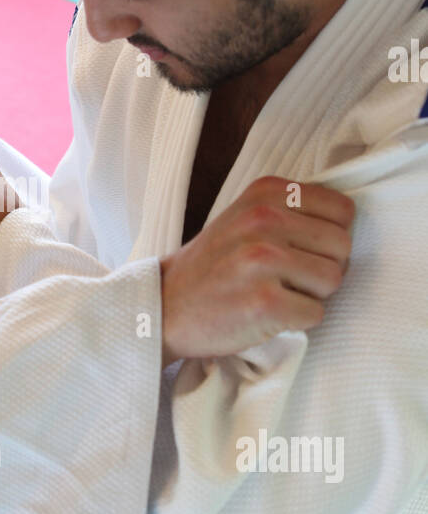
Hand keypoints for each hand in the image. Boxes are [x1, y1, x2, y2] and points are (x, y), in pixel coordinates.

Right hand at [159, 176, 354, 363]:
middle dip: (321, 267)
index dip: (327, 237)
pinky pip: (316, 313)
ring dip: (310, 295)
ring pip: (333, 279)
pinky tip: (266, 314)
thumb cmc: (214, 266)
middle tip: (285, 278)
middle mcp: (264, 219)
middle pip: (342, 246)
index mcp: (266, 193)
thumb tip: (348, 222)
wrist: (165, 306)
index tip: (298, 250)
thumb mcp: (245, 216)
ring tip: (275, 294)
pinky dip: (296, 321)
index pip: (342, 211)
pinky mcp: (264, 302)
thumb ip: (290, 210)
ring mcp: (263, 260)